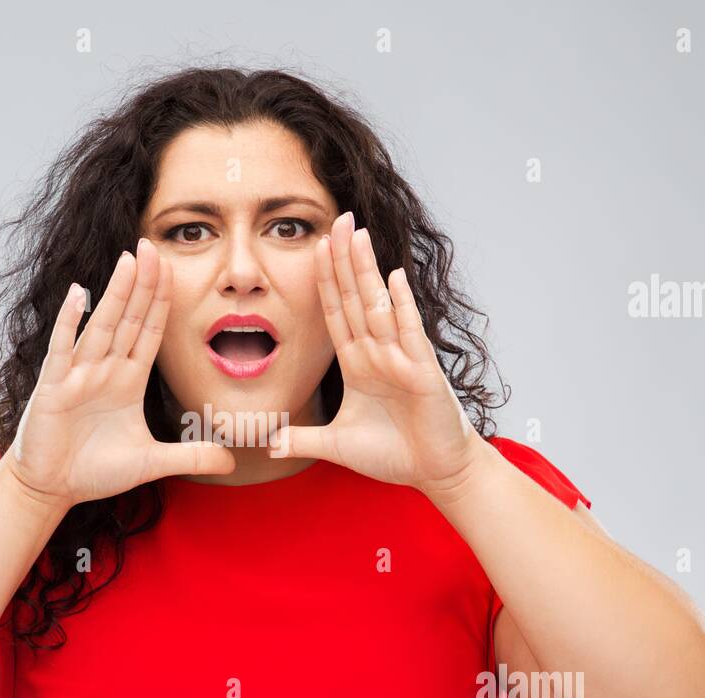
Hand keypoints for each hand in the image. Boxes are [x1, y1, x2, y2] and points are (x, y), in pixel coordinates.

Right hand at [6, 238, 235, 508]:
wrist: (51, 489)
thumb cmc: (93, 470)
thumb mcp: (152, 462)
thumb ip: (191, 456)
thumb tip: (232, 459)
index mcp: (127, 381)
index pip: (149, 332)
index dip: (162, 302)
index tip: (174, 269)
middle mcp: (104, 370)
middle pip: (128, 318)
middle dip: (143, 284)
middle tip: (154, 244)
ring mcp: (78, 375)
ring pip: (102, 325)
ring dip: (116, 292)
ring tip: (130, 260)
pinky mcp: (54, 387)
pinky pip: (63, 348)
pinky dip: (70, 321)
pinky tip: (79, 293)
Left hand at [269, 212, 484, 496]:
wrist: (436, 473)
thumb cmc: (394, 454)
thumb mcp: (336, 446)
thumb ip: (302, 440)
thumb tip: (269, 444)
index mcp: (359, 363)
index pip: (336, 313)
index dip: (325, 280)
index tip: (314, 246)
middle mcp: (379, 353)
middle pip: (355, 297)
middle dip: (344, 259)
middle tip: (335, 218)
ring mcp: (401, 358)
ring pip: (378, 305)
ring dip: (366, 270)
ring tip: (356, 233)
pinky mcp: (422, 371)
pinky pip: (409, 332)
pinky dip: (401, 305)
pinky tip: (392, 277)